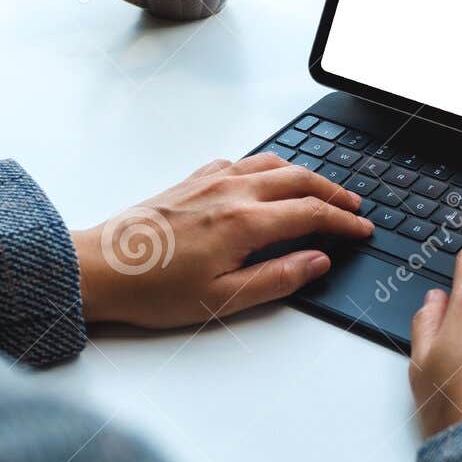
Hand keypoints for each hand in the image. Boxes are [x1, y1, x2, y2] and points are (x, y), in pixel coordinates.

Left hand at [72, 154, 373, 328]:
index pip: (311, 214)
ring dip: (305, 175)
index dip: (343, 221)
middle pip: (299, 180)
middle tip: (355, 207)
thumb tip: (317, 260)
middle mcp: (230, 192)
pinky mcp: (192, 180)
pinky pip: (242, 161)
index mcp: (243, 223)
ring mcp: (210, 181)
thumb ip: (277, 278)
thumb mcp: (222, 300)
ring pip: (273, 163)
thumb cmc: (153, 289)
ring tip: (323, 190)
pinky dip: (269, 166)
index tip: (361, 230)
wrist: (100, 268)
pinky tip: (269, 178)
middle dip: (333, 193)